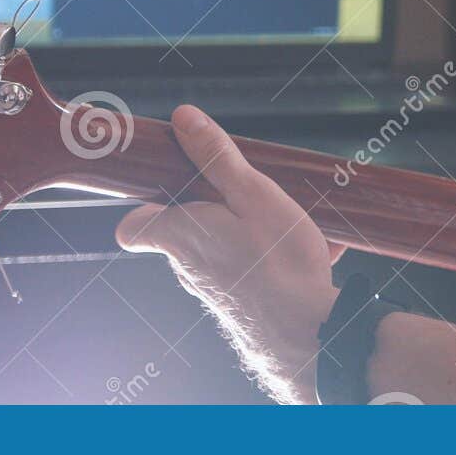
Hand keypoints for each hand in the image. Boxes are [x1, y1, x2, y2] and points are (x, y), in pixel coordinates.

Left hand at [115, 104, 342, 403]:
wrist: (310, 337)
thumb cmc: (278, 262)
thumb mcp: (252, 193)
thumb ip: (216, 156)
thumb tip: (183, 117)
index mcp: (180, 233)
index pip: (132, 228)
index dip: (142, 208)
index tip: (165, 186)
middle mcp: (188, 267)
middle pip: (186, 229)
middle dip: (217, 206)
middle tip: (252, 191)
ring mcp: (216, 290)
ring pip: (226, 249)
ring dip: (256, 231)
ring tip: (300, 221)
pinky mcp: (245, 306)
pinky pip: (255, 271)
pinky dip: (280, 258)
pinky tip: (323, 250)